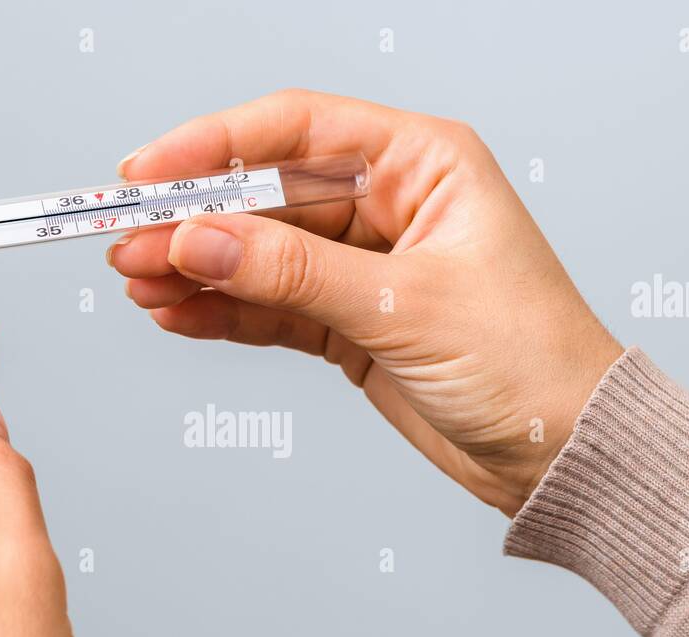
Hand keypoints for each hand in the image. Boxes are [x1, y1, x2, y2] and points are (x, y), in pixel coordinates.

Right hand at [110, 90, 622, 515]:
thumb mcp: (404, 306)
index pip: (296, 132)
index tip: (146, 173)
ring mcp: (365, 266)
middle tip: (126, 245)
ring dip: (197, 270)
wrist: (563, 454)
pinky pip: (270, 307)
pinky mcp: (350, 324)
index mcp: (422, 164)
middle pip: (266, 195)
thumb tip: (197, 240)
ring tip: (138, 286)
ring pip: (259, 254)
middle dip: (194, 222)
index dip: (213, 146)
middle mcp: (389, 205)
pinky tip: (176, 314)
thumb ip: (293, 272)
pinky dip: (222, 312)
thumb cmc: (528, 363)